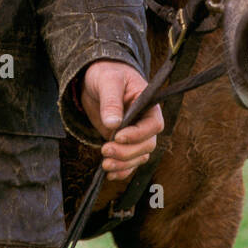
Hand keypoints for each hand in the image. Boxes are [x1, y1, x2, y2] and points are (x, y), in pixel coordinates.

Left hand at [80, 60, 163, 181]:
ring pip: (139, 156)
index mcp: (148, 104)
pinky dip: (122, 170)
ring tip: (105, 165)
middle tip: (106, 150)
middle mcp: (145, 121)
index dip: (138, 134)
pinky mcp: (123, 142)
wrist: (94, 79)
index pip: (153, 125)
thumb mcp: (107, 81)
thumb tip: (113, 124)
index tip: (119, 137)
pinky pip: (129, 162)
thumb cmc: (106, 73)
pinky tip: (110, 174)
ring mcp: (134, 134)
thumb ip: (111, 101)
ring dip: (124, 164)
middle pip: (147, 145)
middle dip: (127, 152)